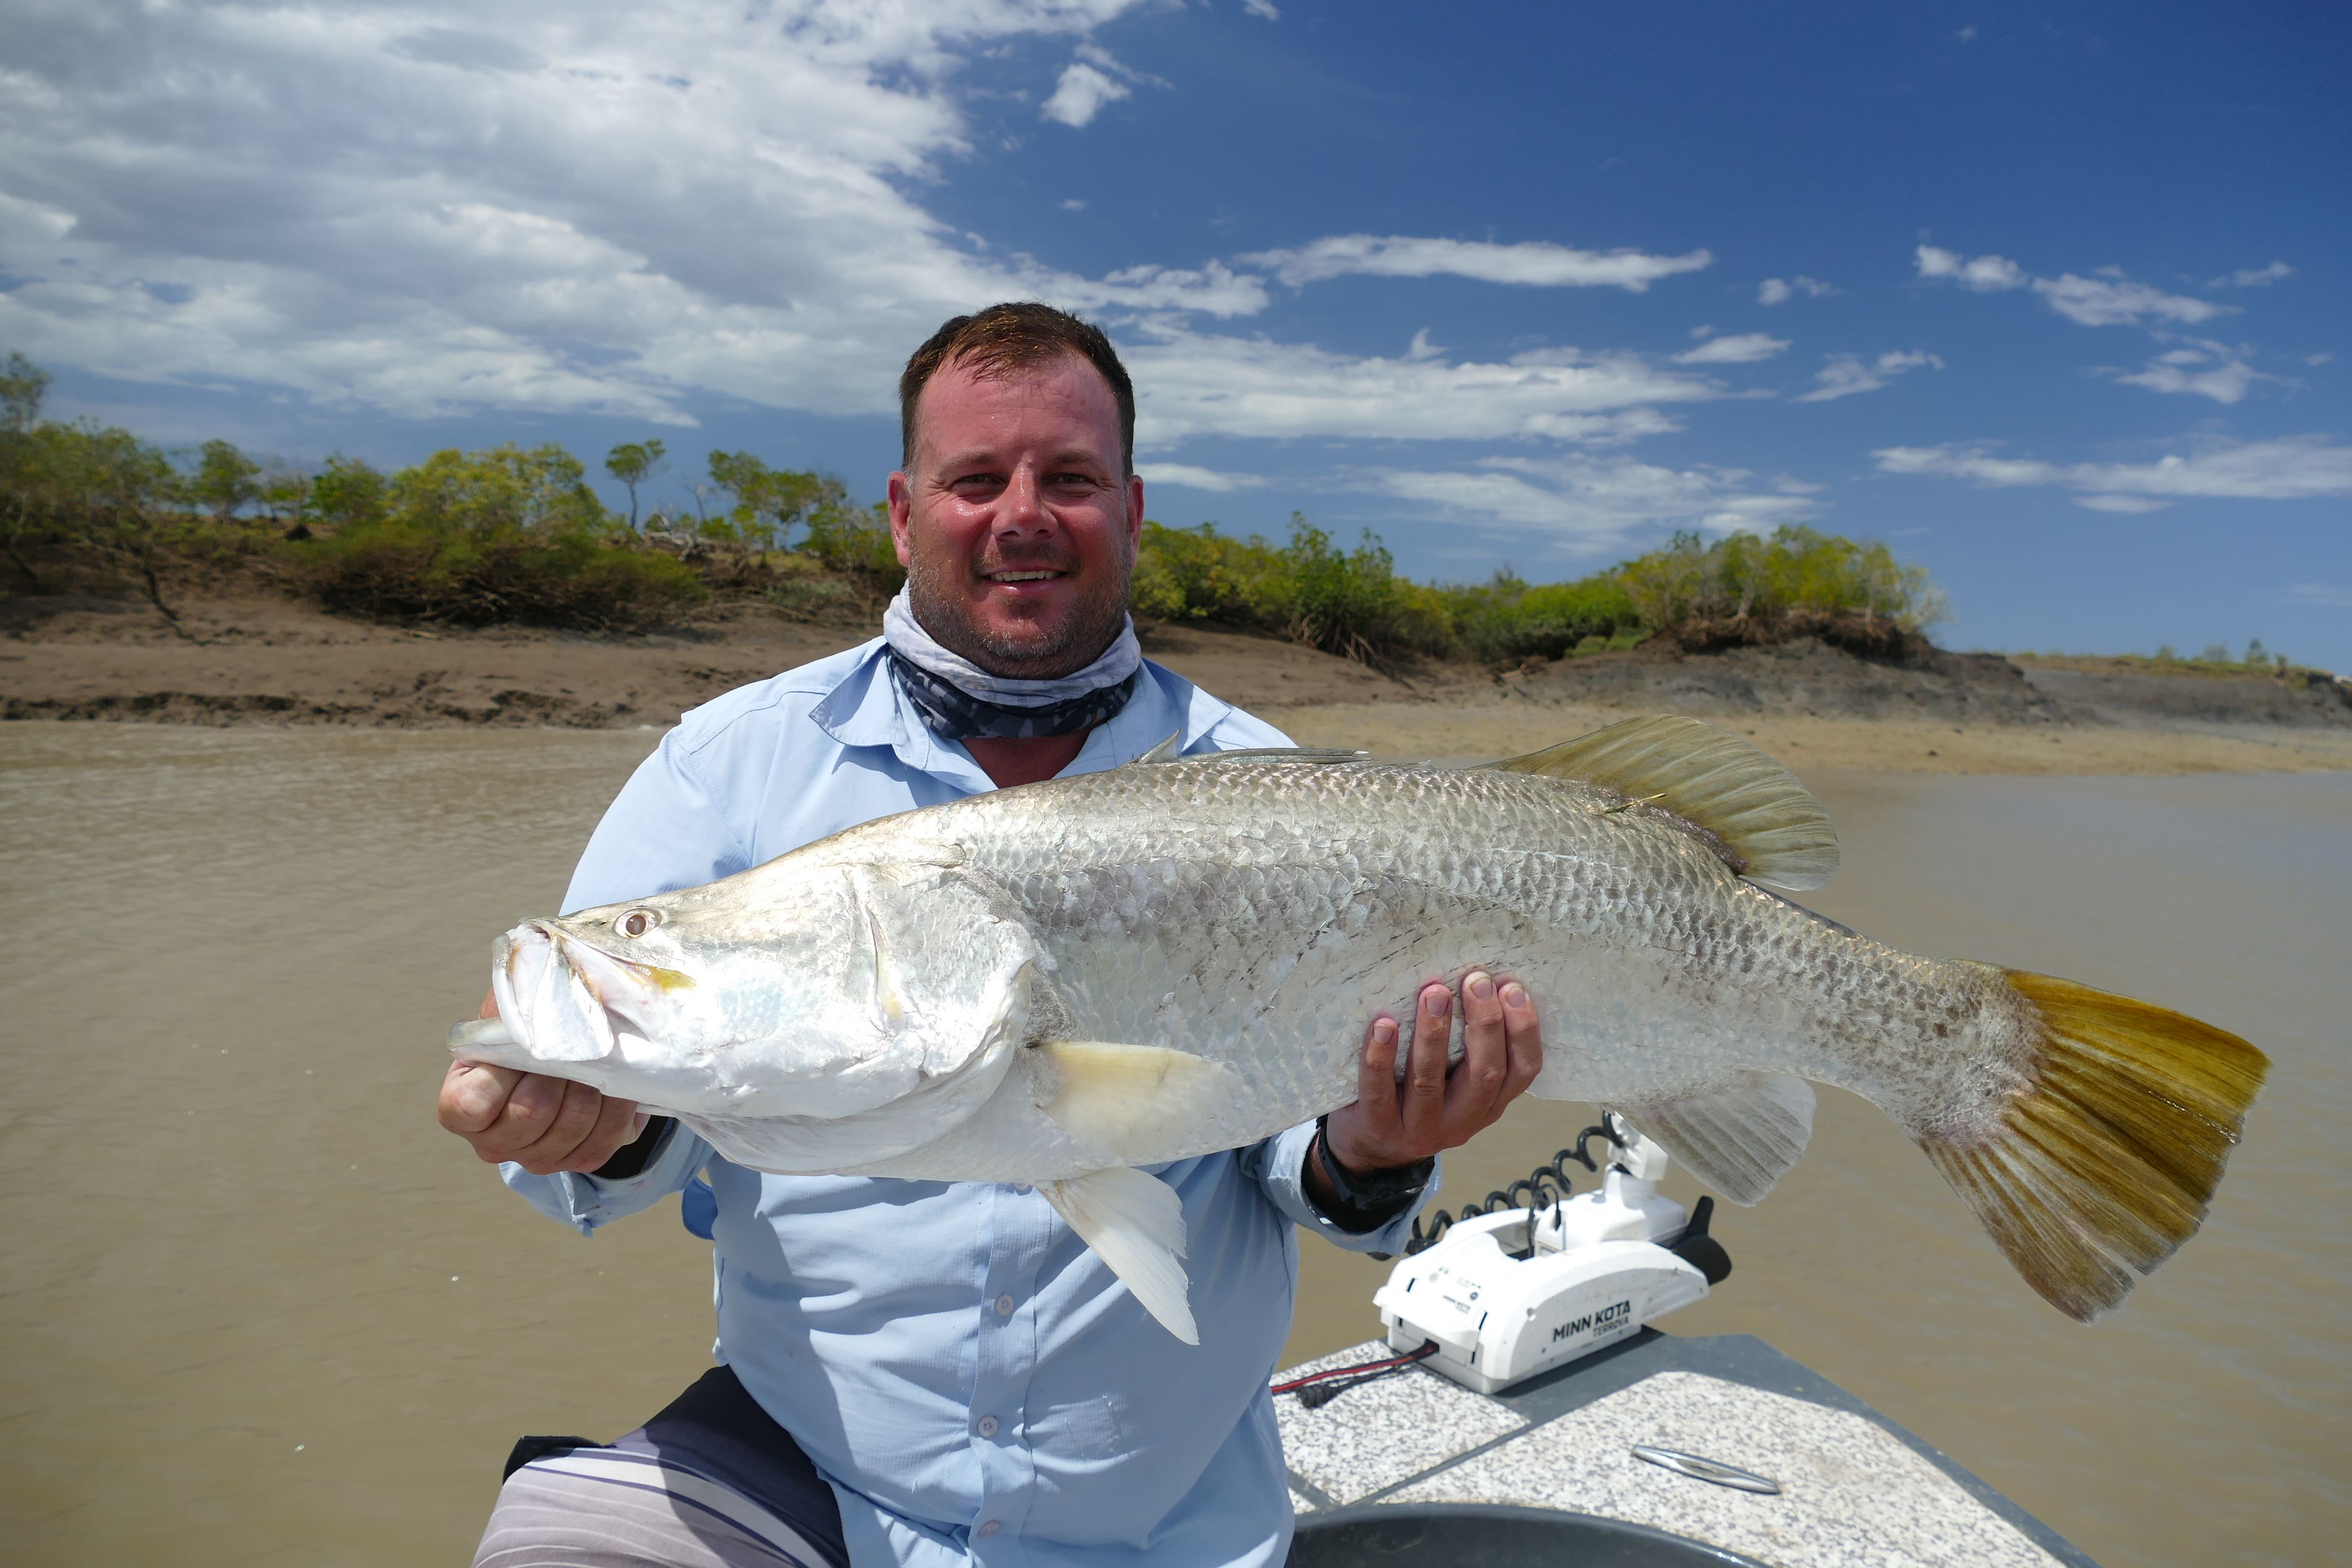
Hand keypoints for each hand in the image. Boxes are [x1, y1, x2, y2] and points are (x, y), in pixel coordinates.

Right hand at [438, 992, 645, 1175]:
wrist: (564, 1052)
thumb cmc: (529, 1027)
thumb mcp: (512, 1007)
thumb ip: (517, 1002)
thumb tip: (551, 993)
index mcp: (462, 1106)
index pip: (472, 1103)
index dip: (503, 1071)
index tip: (526, 1044)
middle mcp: (493, 1141)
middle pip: (532, 1112)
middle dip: (561, 1070)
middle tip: (574, 1043)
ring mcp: (537, 1157)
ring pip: (574, 1123)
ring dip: (593, 1082)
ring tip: (598, 1057)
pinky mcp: (580, 1159)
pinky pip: (606, 1137)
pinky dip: (618, 1105)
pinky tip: (616, 1081)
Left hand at [1323, 972, 1543, 1172]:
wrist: (1370, 1150)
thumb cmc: (1416, 1095)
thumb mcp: (1455, 1079)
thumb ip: (1469, 1044)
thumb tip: (1480, 979)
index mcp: (1489, 1103)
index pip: (1523, 1070)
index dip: (1523, 1030)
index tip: (1513, 988)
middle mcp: (1462, 1120)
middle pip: (1484, 1074)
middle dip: (1485, 1024)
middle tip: (1476, 981)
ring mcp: (1420, 1129)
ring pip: (1430, 1081)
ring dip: (1434, 1034)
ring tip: (1433, 992)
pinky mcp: (1379, 1128)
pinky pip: (1379, 1091)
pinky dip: (1380, 1057)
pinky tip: (1382, 1025)